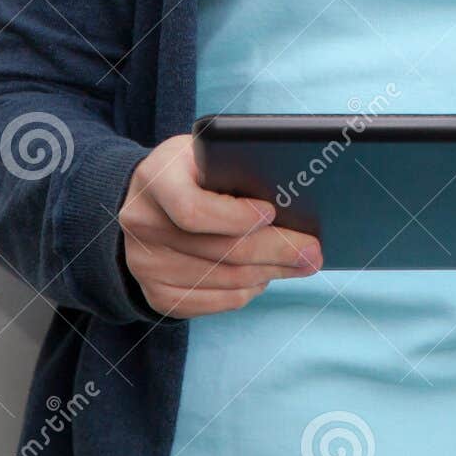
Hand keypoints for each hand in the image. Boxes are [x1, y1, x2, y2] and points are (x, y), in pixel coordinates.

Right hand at [118, 133, 322, 318]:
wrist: (146, 198)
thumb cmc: (193, 170)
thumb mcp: (208, 152)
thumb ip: (238, 167)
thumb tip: (294, 201)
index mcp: (156, 179)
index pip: (192, 210)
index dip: (236, 217)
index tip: (273, 212)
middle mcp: (142, 224)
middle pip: (220, 250)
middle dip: (276, 251)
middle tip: (313, 251)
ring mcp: (145, 265)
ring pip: (222, 280)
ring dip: (269, 274)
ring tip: (299, 263)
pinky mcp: (156, 294)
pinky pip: (211, 302)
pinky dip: (245, 292)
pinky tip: (264, 277)